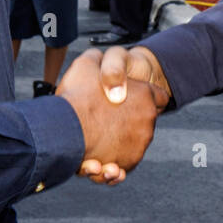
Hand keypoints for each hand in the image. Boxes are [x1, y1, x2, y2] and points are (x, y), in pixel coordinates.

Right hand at [57, 49, 163, 184]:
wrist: (64, 131)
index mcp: (145, 95)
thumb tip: (98, 58)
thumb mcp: (86, 64)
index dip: (142, 96)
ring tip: (96, 144)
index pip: (158, 96)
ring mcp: (140, 143)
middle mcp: (147, 120)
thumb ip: (98, 59)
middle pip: (141, 120)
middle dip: (124, 122)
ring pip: (130, 144)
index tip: (127, 100)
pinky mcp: (129, 163)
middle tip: (101, 122)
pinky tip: (97, 161)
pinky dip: (112, 164)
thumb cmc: (76, 98)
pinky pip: (123, 164)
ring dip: (116, 144)